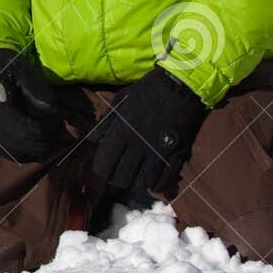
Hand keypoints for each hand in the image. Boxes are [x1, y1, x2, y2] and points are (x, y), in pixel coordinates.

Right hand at [0, 49, 76, 162]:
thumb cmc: (6, 67)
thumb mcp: (23, 70)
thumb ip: (37, 90)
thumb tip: (53, 111)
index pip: (24, 128)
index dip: (46, 130)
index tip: (60, 122)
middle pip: (19, 144)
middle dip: (44, 143)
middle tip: (61, 134)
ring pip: (13, 151)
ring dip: (35, 151)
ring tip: (53, 142)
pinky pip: (7, 152)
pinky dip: (25, 153)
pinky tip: (38, 146)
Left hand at [89, 67, 207, 194]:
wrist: (181, 86)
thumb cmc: (147, 92)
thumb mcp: (119, 102)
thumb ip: (104, 124)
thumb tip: (92, 142)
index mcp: (121, 132)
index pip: (104, 164)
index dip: (101, 170)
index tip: (104, 169)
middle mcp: (137, 146)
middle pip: (121, 178)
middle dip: (117, 179)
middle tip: (120, 174)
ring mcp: (158, 153)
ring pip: (141, 183)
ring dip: (137, 182)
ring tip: (136, 175)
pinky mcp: (176, 156)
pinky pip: (163, 182)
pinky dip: (156, 185)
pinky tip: (153, 181)